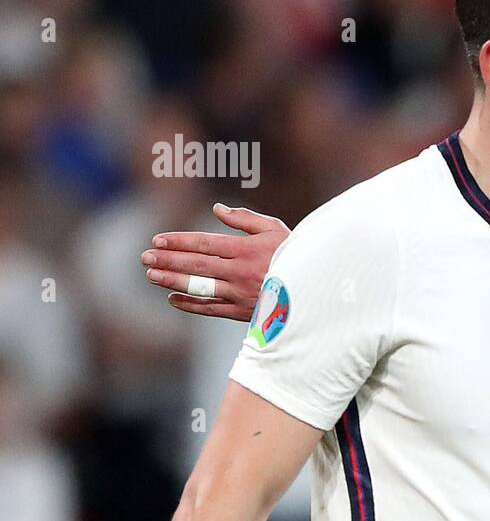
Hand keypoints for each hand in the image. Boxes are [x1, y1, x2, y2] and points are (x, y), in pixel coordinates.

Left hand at [141, 203, 289, 320]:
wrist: (313, 289)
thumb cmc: (294, 254)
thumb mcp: (274, 229)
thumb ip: (245, 219)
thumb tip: (216, 209)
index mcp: (246, 249)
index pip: (204, 243)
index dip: (178, 241)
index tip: (157, 240)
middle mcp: (239, 271)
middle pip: (196, 265)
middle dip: (168, 260)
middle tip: (145, 257)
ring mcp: (239, 293)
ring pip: (199, 287)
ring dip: (173, 281)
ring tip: (152, 276)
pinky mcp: (242, 311)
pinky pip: (211, 309)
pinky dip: (190, 304)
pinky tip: (173, 298)